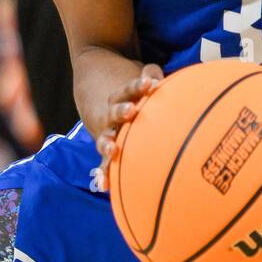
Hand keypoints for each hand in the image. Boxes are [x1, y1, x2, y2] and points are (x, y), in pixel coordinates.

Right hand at [92, 64, 162, 190]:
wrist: (110, 107)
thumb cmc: (137, 96)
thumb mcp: (143, 83)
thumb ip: (151, 76)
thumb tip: (158, 79)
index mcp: (121, 98)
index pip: (128, 90)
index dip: (137, 86)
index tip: (150, 84)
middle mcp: (111, 116)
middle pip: (114, 112)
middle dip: (121, 111)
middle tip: (131, 110)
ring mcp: (109, 135)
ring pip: (105, 139)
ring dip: (108, 144)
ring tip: (111, 149)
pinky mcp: (109, 153)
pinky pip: (106, 163)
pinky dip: (104, 174)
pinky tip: (104, 185)